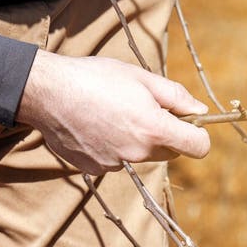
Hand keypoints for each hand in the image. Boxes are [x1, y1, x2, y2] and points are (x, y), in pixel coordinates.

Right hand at [16, 50, 210, 174]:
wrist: (46, 91)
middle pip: (171, 152)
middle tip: (146, 110)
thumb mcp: (143, 78)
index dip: (198, 134)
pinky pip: (118, 161)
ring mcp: (116, 164)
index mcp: (155, 130)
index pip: (199, 147)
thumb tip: (201, 111)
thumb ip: (177, 97)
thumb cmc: (96, 78)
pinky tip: (97, 126)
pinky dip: (115, 147)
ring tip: (115, 115)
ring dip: (139, 141)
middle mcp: (138, 153)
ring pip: (143, 156)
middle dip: (167, 134)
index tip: (188, 122)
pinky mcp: (95, 169)